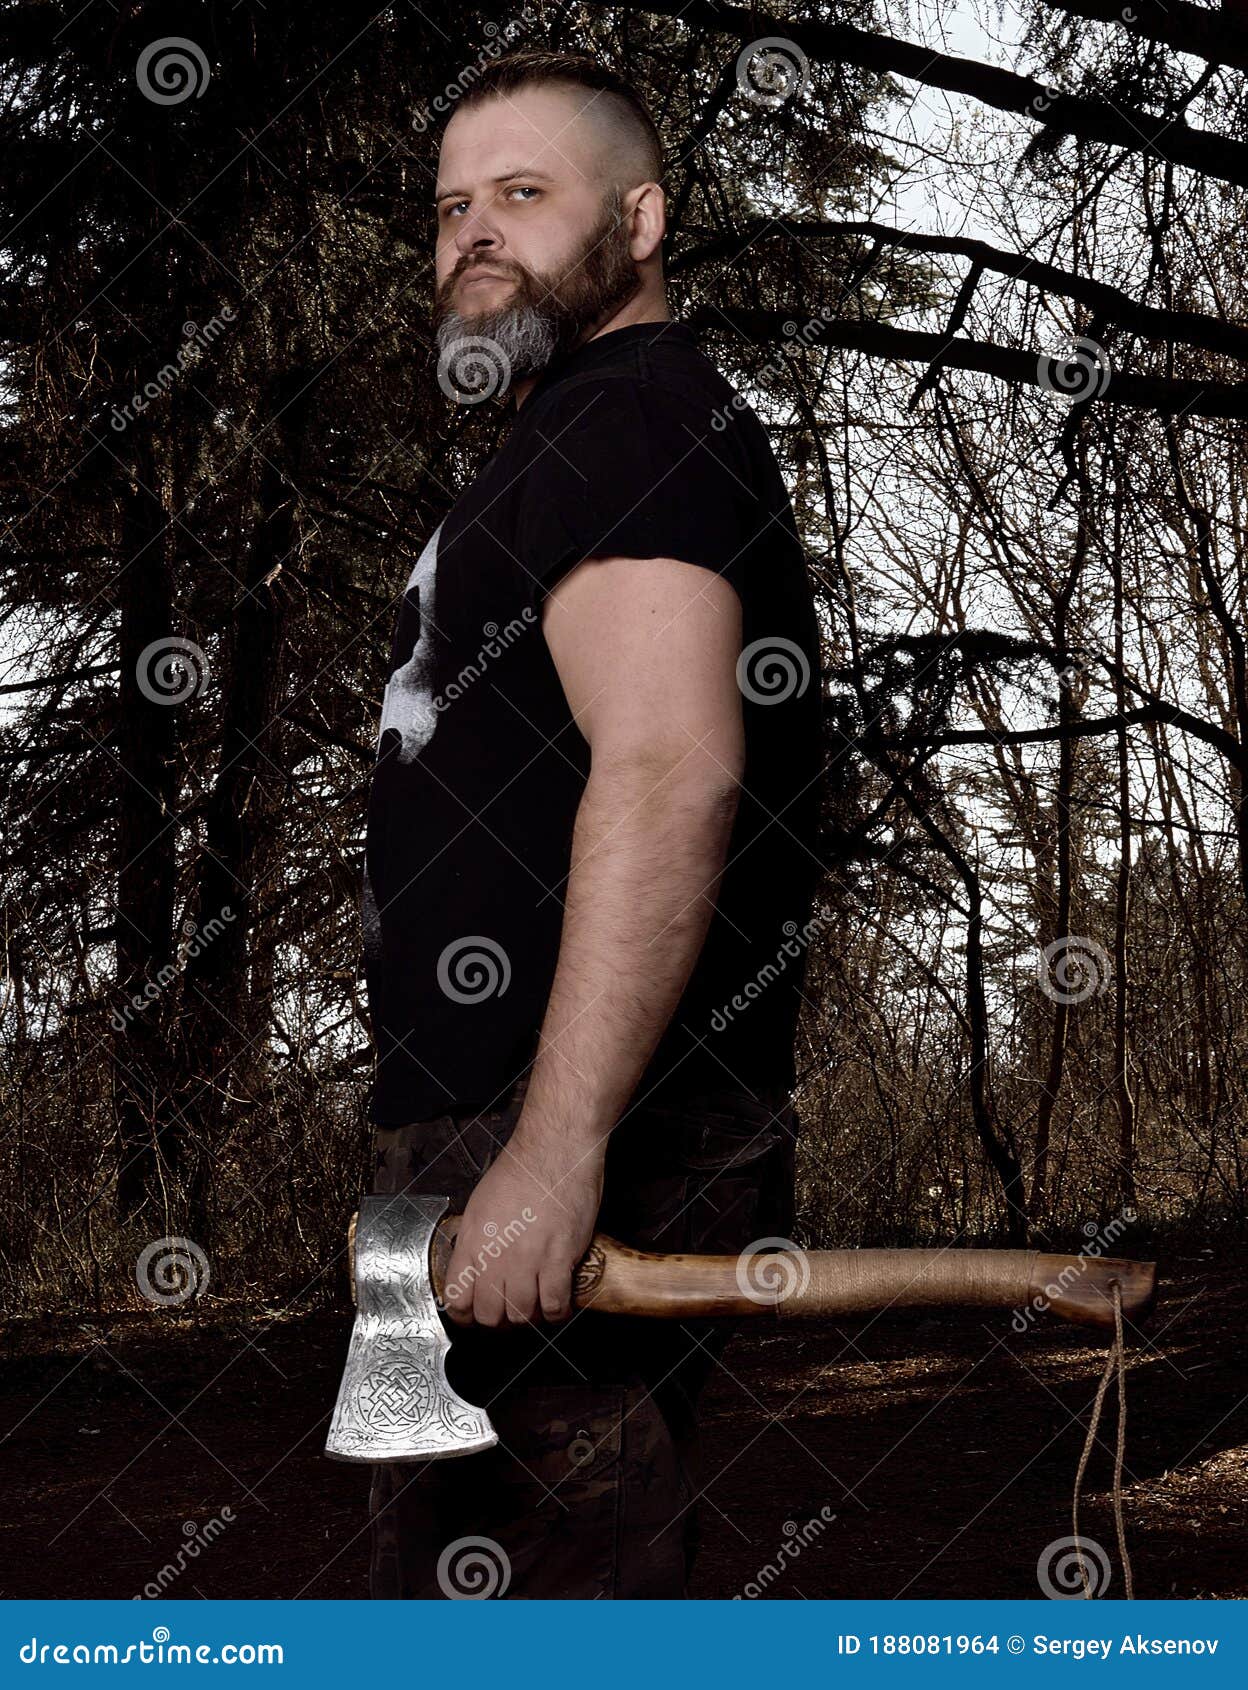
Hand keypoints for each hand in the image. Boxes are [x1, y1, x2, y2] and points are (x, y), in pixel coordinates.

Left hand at [442, 1125, 604, 1326]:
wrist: (553, 1152)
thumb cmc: (520, 1171)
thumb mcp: (480, 1204)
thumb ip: (475, 1240)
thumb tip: (476, 1264)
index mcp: (472, 1243)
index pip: (457, 1300)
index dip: (466, 1315)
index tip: (475, 1315)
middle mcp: (495, 1257)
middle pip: (489, 1315)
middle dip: (498, 1319)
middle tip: (509, 1311)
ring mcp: (527, 1261)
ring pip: (521, 1316)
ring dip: (528, 1317)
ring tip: (535, 1307)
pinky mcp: (559, 1260)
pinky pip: (554, 1305)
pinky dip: (556, 1313)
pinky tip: (558, 1305)